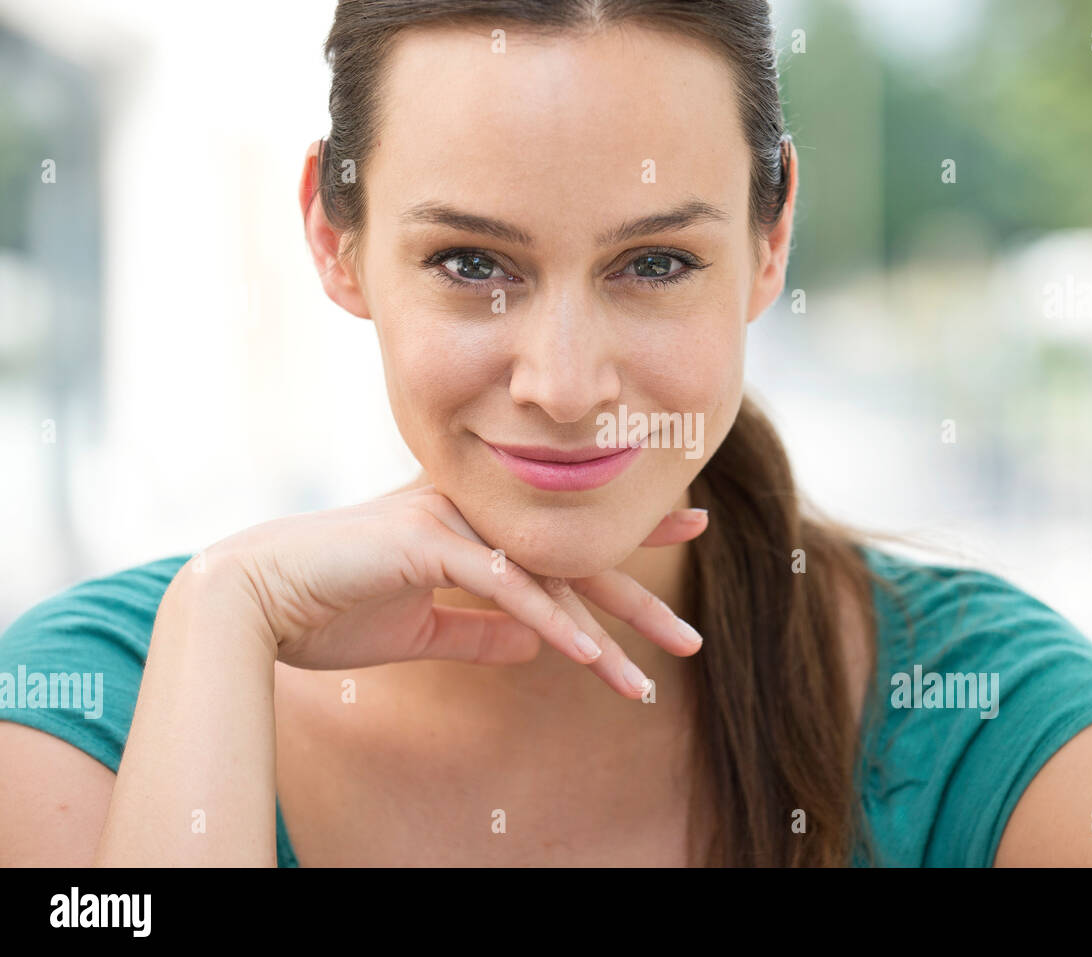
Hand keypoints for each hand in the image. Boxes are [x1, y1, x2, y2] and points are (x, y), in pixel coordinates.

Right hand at [191, 484, 707, 697]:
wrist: (252, 597)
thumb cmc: (327, 608)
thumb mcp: (420, 629)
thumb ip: (477, 632)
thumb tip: (536, 644)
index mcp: (470, 526)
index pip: (559, 534)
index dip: (624, 536)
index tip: (686, 529)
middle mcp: (471, 512)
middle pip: (571, 553)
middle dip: (637, 592)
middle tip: (691, 631)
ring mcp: (452, 520)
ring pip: (548, 578)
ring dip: (603, 633)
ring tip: (651, 677)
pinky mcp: (429, 541)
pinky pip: (505, 587)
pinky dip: (550, 622)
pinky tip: (589, 655)